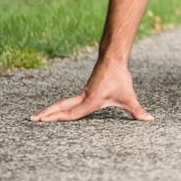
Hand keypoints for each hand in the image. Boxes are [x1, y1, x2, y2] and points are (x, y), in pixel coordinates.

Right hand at [30, 58, 153, 122]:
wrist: (114, 59)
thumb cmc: (120, 78)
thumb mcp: (129, 97)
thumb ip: (137, 110)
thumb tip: (149, 119)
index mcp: (91, 100)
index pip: (72, 113)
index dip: (58, 118)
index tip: (44, 121)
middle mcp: (83, 97)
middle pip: (61, 107)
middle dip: (47, 114)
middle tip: (31, 120)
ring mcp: (82, 93)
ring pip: (63, 103)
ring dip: (50, 109)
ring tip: (37, 117)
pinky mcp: (84, 91)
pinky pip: (68, 100)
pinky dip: (59, 106)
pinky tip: (55, 110)